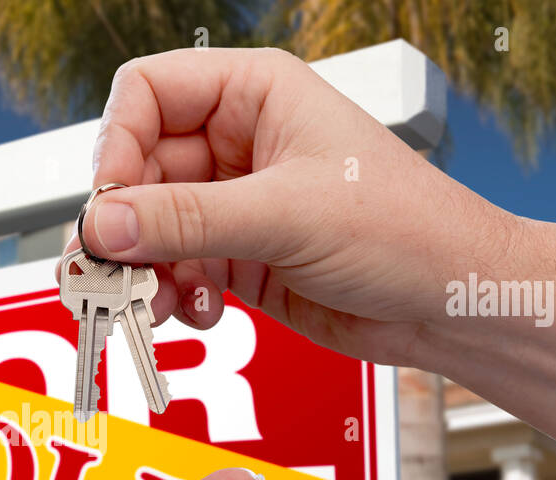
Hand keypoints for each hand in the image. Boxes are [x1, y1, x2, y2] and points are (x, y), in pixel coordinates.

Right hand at [61, 47, 517, 368]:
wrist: (450, 303)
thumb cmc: (407, 229)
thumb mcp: (286, 216)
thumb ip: (186, 220)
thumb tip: (105, 223)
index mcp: (254, 95)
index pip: (148, 94)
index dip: (118, 146)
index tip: (110, 204)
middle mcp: (237, 143)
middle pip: (138, 169)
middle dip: (125, 225)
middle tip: (111, 270)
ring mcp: (236, 203)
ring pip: (151, 228)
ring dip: (145, 270)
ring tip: (157, 301)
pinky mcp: (239, 257)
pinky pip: (177, 269)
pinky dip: (175, 295)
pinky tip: (200, 310)